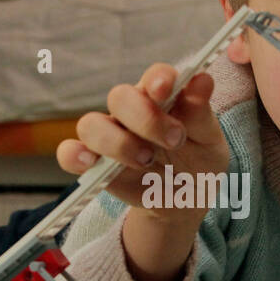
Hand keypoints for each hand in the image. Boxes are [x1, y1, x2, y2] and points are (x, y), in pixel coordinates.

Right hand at [55, 64, 228, 222]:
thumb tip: (202, 80)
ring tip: (146, 161)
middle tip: (174, 141)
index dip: (158, 78)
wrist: (186, 203)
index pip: (155, 77)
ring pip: (92, 124)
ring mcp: (111, 137)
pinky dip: (74, 155)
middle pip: (119, 97)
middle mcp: (132, 112)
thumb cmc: (199, 164)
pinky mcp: (94, 164)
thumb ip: (201, 115)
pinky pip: (70, 153)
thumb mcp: (209, 144)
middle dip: (144, 117)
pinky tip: (88, 163)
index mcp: (162, 99)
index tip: (165, 88)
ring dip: (117, 142)